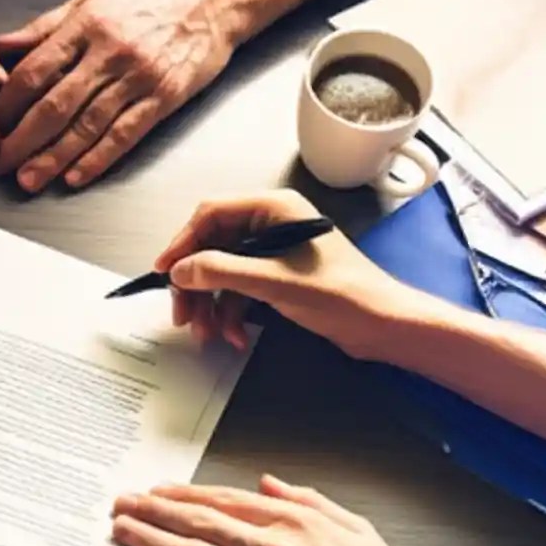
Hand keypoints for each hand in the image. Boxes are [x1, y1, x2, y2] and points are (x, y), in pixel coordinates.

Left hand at [0, 0, 244, 191]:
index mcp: (85, 26)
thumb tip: (3, 49)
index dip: (5, 105)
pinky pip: (125, 133)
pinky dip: (98, 158)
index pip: (33, 71)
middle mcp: (109, 52)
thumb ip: (46, 29)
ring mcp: (138, 77)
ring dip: (54, 157)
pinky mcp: (164, 97)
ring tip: (29, 179)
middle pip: (54, 104)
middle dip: (20, 140)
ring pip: (87, 125)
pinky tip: (76, 175)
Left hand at [112, 475, 453, 545]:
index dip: (185, 493)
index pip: (225, 500)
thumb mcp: (356, 527)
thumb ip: (308, 500)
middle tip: (122, 503)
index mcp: (296, 523)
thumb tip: (268, 482)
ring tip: (121, 531)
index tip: (156, 490)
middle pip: (200, 523)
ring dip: (151, 542)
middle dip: (154, 510)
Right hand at [156, 189, 425, 357]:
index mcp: (273, 208)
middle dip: (196, 284)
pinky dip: (233, 313)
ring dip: (212, 305)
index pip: (211, 215)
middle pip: (213, 247)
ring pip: (224, 272)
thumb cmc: (339, 293)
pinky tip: (234, 337)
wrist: (382, 324)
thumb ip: (222, 272)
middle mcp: (271, 223)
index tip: (163, 272)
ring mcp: (275, 251)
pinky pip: (241, 289)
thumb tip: (179, 270)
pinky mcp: (279, 277)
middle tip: (181, 315)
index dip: (182, 242)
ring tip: (206, 335)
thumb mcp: (273, 282)